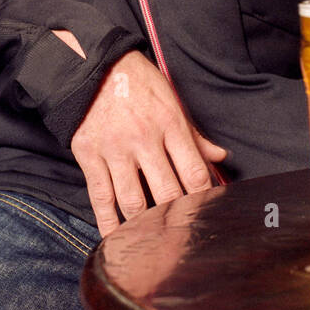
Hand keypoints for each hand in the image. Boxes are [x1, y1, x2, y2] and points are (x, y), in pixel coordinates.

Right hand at [67, 48, 227, 235]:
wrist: (91, 65)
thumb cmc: (137, 82)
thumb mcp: (171, 99)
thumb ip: (194, 133)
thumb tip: (220, 157)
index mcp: (169, 123)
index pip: (194, 173)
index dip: (204, 200)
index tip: (207, 215)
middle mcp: (143, 139)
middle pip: (167, 194)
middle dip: (178, 221)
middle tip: (184, 240)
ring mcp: (114, 150)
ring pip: (134, 202)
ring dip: (145, 227)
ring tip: (155, 244)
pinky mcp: (89, 156)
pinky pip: (101, 198)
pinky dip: (108, 224)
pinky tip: (116, 239)